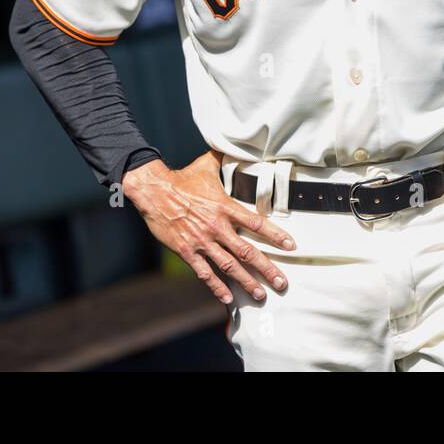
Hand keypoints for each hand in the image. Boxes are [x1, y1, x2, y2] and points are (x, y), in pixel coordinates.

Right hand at [123, 151, 295, 304]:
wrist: (153, 191)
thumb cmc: (181, 178)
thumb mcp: (206, 166)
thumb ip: (223, 160)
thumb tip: (233, 145)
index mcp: (226, 207)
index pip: (257, 223)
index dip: (276, 235)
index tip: (291, 246)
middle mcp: (217, 226)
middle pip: (248, 252)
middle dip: (267, 269)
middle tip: (282, 283)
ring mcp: (202, 241)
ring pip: (229, 266)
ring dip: (246, 283)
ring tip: (261, 295)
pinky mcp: (187, 251)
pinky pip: (204, 273)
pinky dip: (216, 287)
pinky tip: (228, 298)